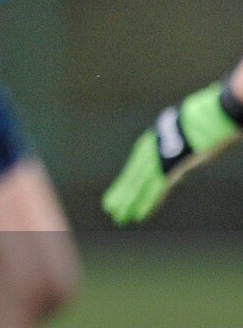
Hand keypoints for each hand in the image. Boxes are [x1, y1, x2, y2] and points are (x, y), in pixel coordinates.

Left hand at [102, 82, 242, 223]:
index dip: (129, 180)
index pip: (138, 164)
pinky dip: (148, 202)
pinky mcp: (174, 166)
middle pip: (135, 175)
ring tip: (118, 217)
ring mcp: (162, 157)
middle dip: (124, 193)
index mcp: (156, 138)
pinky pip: (157, 188)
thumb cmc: (208, 115)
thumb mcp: (191, 127)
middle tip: (111, 209)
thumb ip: (186, 138)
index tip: (120, 192)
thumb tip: (194, 140)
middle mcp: (154, 148)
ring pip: (141, 184)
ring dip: (130, 202)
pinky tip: (138, 215)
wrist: (215, 110)